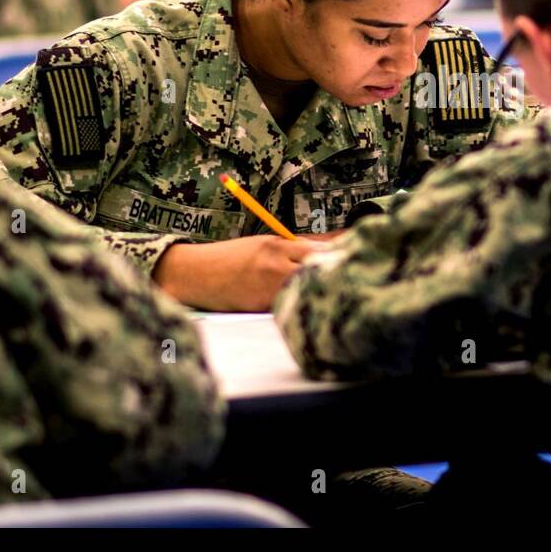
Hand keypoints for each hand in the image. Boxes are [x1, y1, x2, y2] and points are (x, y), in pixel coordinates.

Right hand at [153, 235, 331, 311]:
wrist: (196, 275)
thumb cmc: (232, 259)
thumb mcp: (263, 244)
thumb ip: (293, 248)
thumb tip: (329, 248)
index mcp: (277, 245)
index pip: (320, 250)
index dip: (339, 257)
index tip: (354, 260)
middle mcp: (276, 264)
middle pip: (318, 270)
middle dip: (333, 275)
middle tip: (347, 281)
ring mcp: (268, 287)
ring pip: (305, 290)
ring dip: (316, 292)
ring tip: (327, 295)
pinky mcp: (261, 306)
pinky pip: (288, 306)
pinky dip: (297, 305)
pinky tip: (303, 307)